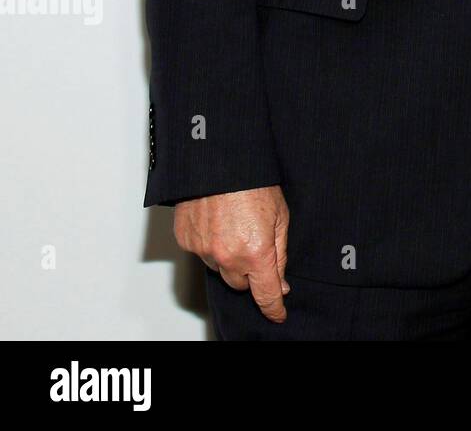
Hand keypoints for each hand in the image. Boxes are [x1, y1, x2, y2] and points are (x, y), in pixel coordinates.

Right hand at [174, 185, 290, 322]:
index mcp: (256, 252)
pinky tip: (218, 221)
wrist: (221, 160)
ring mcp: (203, 250)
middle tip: (256, 246)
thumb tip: (281, 283)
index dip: (274, 307)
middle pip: (240, 284)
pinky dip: (210, 243)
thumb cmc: (254, 182)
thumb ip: (280, 253)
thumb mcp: (280, 216)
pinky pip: (201, 253)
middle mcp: (227, 257)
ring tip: (235, 225)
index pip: (265, 294)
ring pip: (220, 269)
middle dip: (251, 273)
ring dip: (229, 257)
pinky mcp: (186, 241)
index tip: (278, 313)